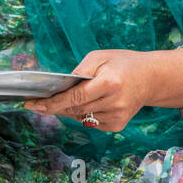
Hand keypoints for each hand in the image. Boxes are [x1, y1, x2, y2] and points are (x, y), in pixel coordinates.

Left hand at [24, 46, 182, 131]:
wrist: (151, 78)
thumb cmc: (122, 63)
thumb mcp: (99, 57)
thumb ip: (78, 71)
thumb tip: (60, 88)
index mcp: (109, 83)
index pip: (74, 98)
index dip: (51, 103)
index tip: (31, 104)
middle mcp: (114, 103)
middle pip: (74, 110)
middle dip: (55, 106)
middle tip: (38, 101)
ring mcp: (116, 117)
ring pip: (80, 117)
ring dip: (69, 109)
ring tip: (70, 97)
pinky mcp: (117, 125)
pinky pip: (90, 122)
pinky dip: (83, 113)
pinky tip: (90, 103)